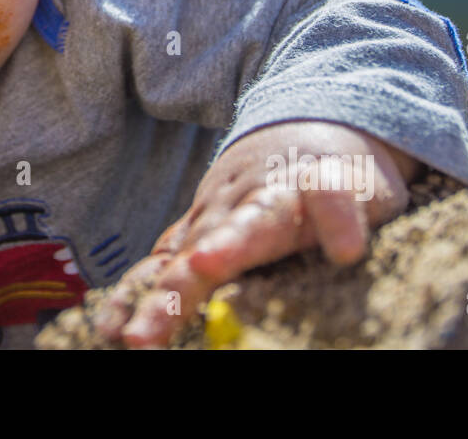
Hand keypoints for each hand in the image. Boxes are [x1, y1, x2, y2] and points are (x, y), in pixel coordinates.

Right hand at [93, 119, 419, 347]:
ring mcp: (201, 223)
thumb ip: (343, 206)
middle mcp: (226, 209)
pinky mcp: (187, 238)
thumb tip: (346, 249)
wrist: (302, 129)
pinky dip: (131, 294)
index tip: (205, 263)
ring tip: (126, 339)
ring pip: (169, 264)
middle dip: (172, 295)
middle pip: (196, 254)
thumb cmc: (337, 169)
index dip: (230, 244)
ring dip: (147, 303)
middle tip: (146, 335)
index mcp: (273, 197)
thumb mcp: (359, 182)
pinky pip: (154, 267)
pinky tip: (108, 327)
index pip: (252, 222)